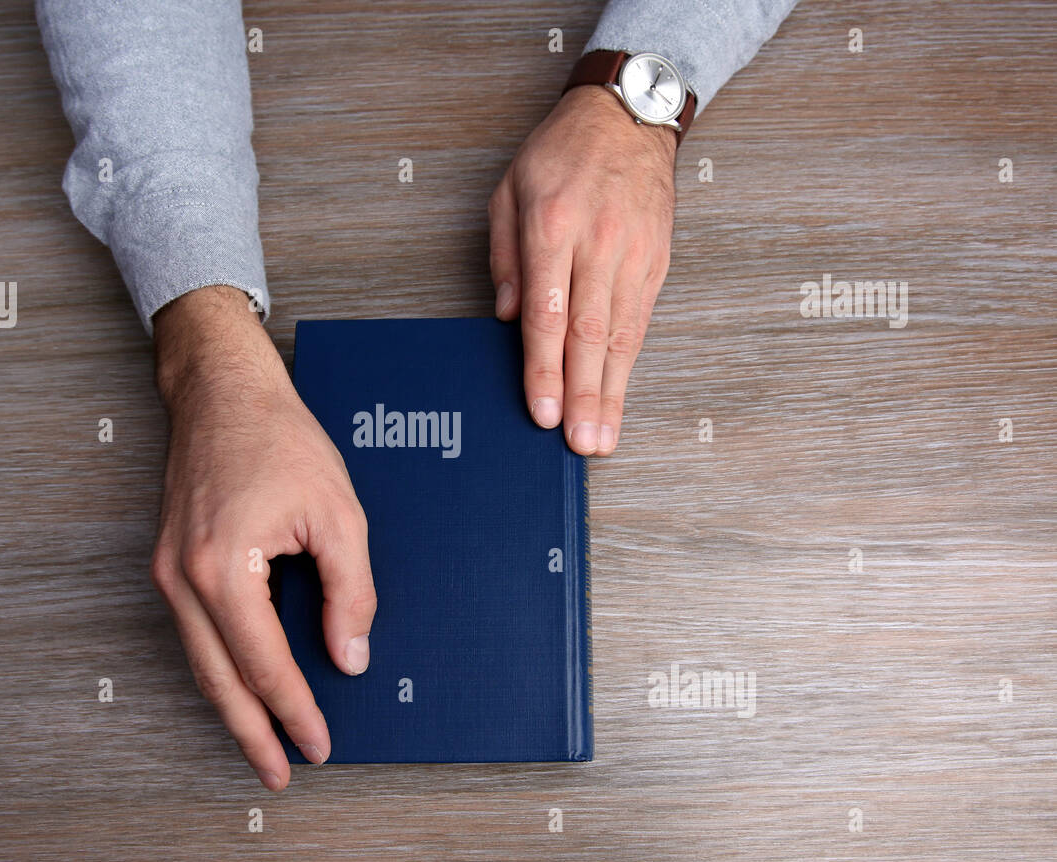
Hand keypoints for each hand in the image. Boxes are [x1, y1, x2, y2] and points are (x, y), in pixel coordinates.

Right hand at [149, 286, 376, 789]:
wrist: (222, 392)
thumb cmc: (277, 438)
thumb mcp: (338, 514)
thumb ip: (350, 591)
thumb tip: (349, 654)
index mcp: (225, 567)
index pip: (266, 664)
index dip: (295, 710)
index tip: (318, 742)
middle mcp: (183, 578)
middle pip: (220, 681)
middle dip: (252, 733)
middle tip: (280, 771)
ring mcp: (168, 572)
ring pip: (202, 662)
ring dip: (232, 707)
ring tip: (263, 742)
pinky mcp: (169, 563)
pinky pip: (196, 633)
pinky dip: (221, 667)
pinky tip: (245, 683)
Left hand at [488, 84, 676, 455]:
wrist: (627, 117)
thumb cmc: (560, 154)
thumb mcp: (509, 192)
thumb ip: (504, 257)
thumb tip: (506, 318)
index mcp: (553, 226)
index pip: (547, 315)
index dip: (544, 370)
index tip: (543, 413)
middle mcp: (598, 244)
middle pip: (588, 335)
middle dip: (583, 396)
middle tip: (580, 444)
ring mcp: (633, 255)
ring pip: (621, 337)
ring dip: (611, 393)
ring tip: (603, 437)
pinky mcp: (656, 263)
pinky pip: (640, 322)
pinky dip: (628, 364)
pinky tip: (619, 396)